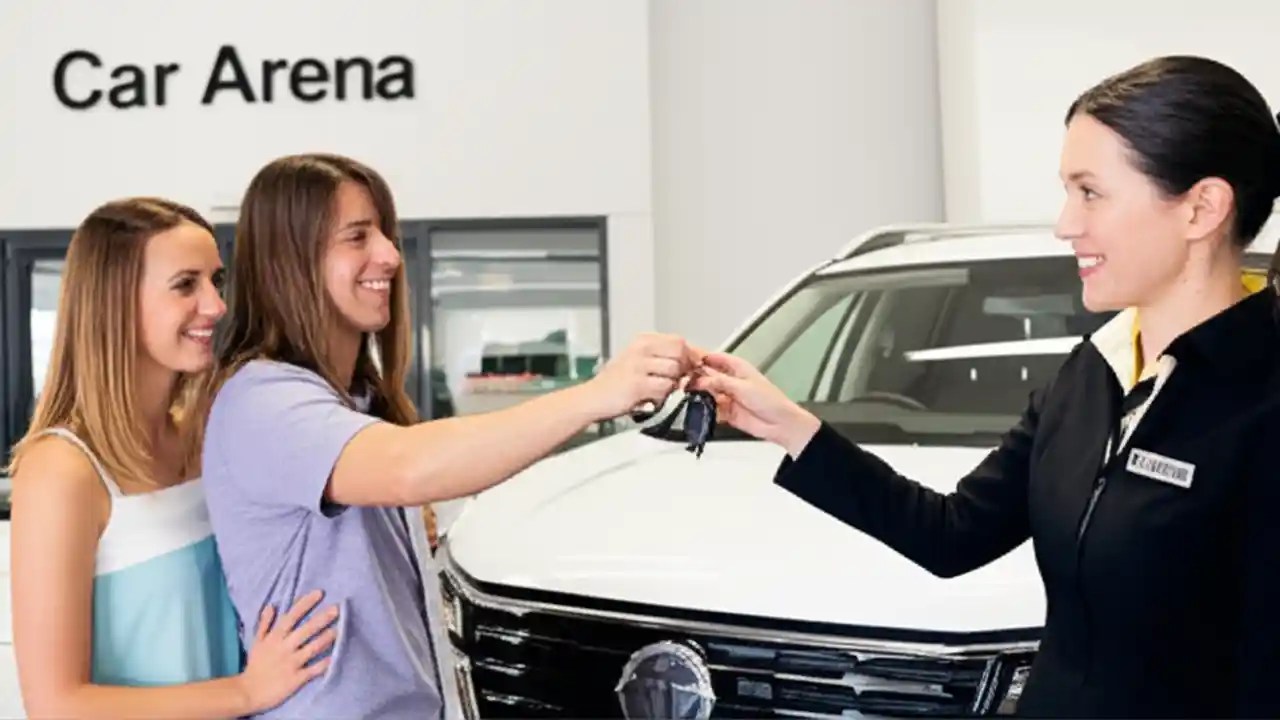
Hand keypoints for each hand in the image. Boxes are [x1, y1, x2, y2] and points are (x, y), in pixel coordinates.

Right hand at [237, 590, 338, 712]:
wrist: (248, 692)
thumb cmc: (255, 666)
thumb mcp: (257, 642)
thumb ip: (265, 624)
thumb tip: (271, 605)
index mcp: (274, 638)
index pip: (291, 616)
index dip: (305, 603)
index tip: (319, 593)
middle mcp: (284, 648)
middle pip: (305, 630)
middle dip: (321, 618)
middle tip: (336, 608)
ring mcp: (291, 663)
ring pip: (312, 648)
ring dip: (326, 638)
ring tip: (338, 630)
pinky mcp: (296, 679)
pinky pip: (313, 670)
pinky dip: (324, 664)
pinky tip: (335, 657)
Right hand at [583, 333, 697, 419]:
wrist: (593, 399)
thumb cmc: (616, 384)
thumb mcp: (638, 361)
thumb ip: (664, 358)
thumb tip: (695, 358)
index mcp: (642, 340)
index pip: (678, 340)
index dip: (692, 355)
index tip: (697, 365)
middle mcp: (640, 348)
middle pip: (680, 351)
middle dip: (685, 369)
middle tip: (678, 381)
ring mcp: (638, 365)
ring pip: (675, 370)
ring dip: (672, 385)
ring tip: (657, 390)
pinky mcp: (638, 383)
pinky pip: (665, 387)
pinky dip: (663, 396)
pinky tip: (651, 398)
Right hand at [689, 352, 820, 456]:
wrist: (779, 424)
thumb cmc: (770, 401)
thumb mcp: (743, 386)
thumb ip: (720, 382)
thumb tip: (700, 380)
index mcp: (737, 368)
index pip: (714, 358)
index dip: (700, 357)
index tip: (685, 359)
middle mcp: (730, 380)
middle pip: (707, 375)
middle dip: (695, 376)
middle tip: (682, 379)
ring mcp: (727, 396)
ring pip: (706, 392)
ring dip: (697, 393)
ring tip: (688, 394)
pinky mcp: (725, 412)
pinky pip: (709, 408)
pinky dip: (702, 408)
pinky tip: (696, 408)